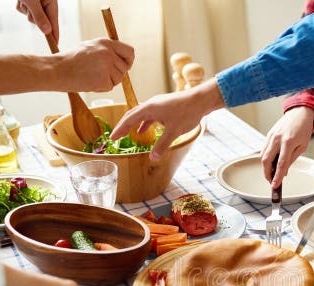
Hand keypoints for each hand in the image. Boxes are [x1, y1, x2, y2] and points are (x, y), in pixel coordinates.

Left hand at [16, 0, 58, 41]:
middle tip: (29, 6)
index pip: (54, 23)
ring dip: (26, 10)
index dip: (55, 34)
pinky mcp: (28, 4)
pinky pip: (23, 11)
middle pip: (40, 22)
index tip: (56, 44)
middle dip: (32, 17)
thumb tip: (47, 31)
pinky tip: (22, 0)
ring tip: (24, 0)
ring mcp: (37, 5)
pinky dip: (21, 6)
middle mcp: (46, 5)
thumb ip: (39, 16)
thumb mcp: (33, 2)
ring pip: (30, 17)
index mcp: (51, 4)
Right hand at [54, 38, 134, 92]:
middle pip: (124, 68)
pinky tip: (89, 81)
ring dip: (108, 81)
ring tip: (92, 76)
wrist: (57, 70)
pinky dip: (101, 87)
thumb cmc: (71, 60)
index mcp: (106, 43)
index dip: (129, 60)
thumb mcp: (90, 47)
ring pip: (118, 78)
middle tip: (99, 73)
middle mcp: (108, 53)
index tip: (125, 65)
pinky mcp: (104, 80)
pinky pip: (110, 87)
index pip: (129, 51)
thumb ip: (107, 51)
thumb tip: (121, 58)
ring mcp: (107, 67)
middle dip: (115, 73)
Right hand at [111, 78, 225, 160]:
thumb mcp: (173, 132)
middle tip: (116, 136)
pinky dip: (145, 123)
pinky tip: (145, 130)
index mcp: (149, 108)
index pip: (129, 119)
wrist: (201, 100)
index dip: (120, 129)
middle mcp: (151, 104)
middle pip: (132, 115)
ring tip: (129, 135)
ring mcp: (158, 104)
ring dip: (134, 124)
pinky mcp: (165, 106)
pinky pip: (150, 115)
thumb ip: (162, 145)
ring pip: (141, 114)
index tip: (112, 138)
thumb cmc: (187, 113)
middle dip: (123, 126)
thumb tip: (152, 158)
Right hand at [261, 107, 313, 187]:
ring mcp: (271, 136)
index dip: (277, 177)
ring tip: (271, 173)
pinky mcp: (268, 134)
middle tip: (271, 180)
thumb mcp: (302, 146)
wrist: (299, 112)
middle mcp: (277, 139)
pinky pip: (264, 149)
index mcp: (288, 142)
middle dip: (267, 173)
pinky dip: (265, 158)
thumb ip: (292, 159)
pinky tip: (270, 163)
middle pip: (266, 161)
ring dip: (265, 167)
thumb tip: (284, 172)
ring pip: (262, 155)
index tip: (275, 185)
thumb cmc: (303, 129)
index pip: (281, 164)